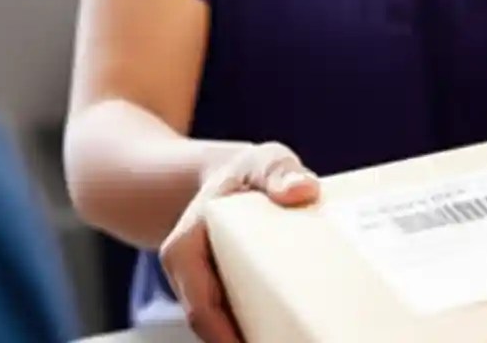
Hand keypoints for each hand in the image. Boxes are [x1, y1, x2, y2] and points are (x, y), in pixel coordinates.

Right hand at [159, 142, 319, 342]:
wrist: (230, 177)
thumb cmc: (247, 172)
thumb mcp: (264, 162)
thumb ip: (279, 171)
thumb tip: (302, 190)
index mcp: (184, 250)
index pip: (203, 309)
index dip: (229, 337)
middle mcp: (187, 276)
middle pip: (215, 328)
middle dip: (249, 342)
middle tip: (290, 342)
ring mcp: (204, 290)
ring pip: (227, 329)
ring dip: (256, 340)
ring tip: (295, 339)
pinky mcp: (223, 297)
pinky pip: (239, 322)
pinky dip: (262, 333)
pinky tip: (293, 336)